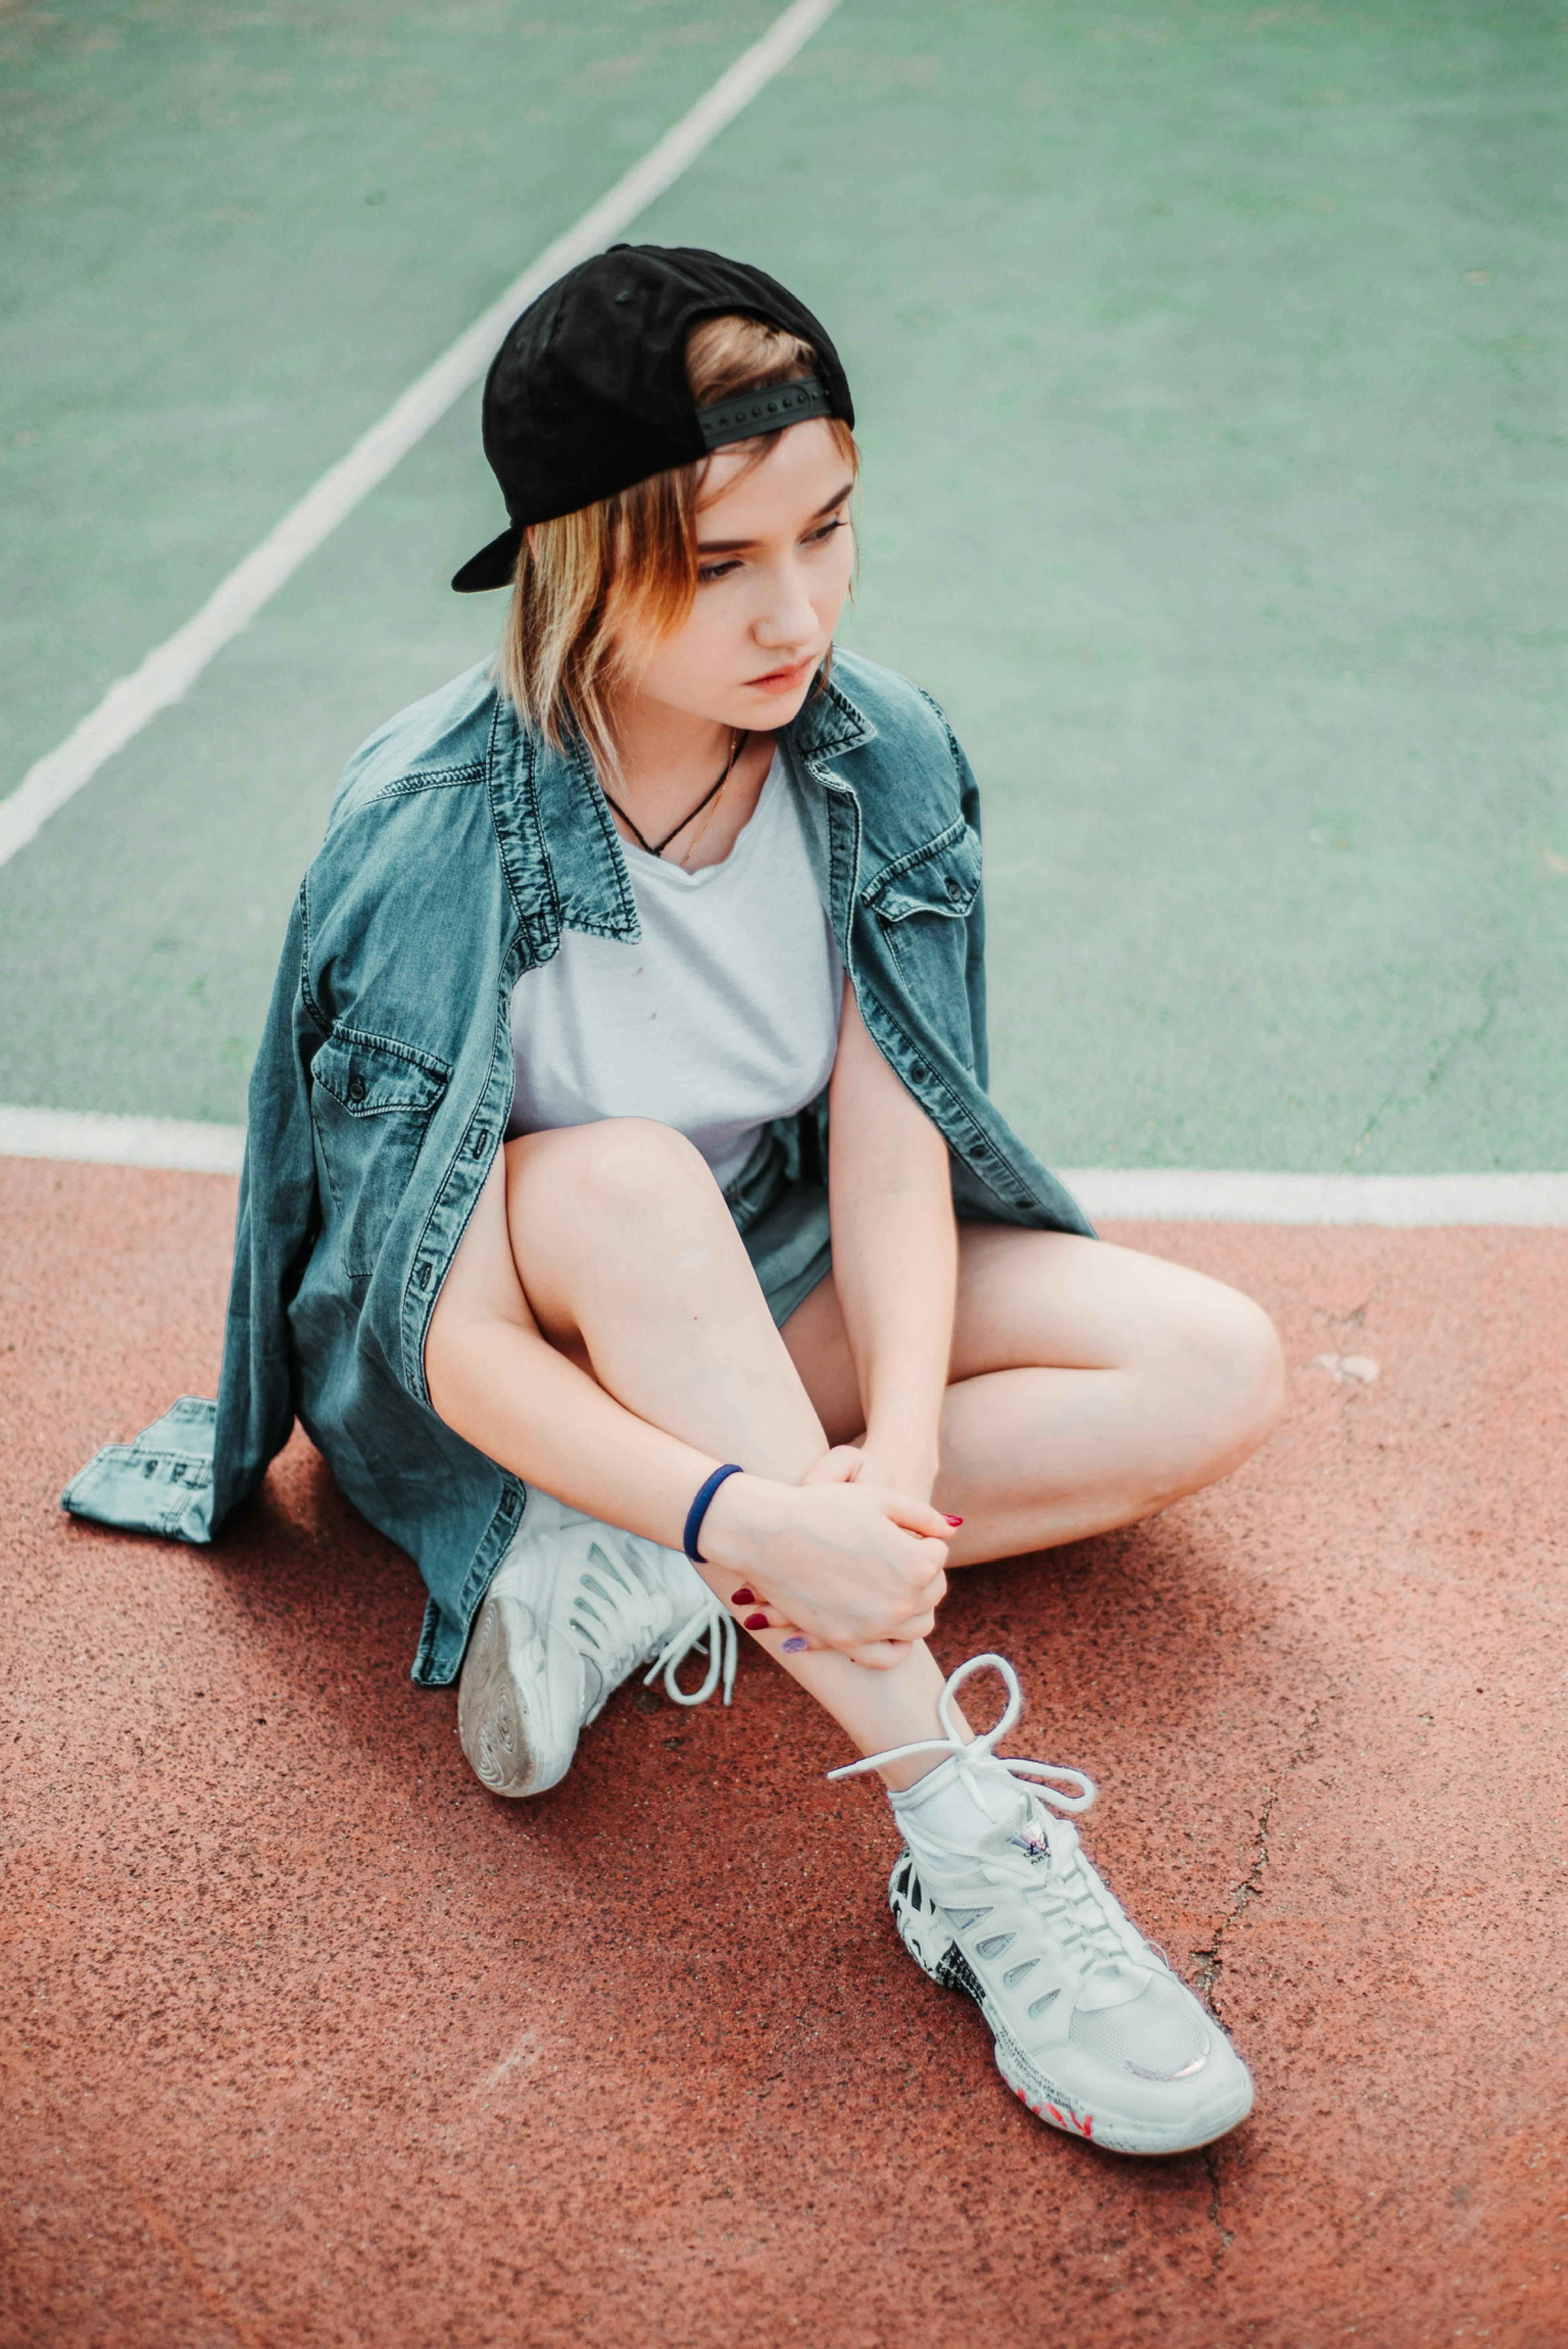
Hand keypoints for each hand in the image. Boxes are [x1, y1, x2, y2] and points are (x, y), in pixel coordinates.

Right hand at [700, 1469, 950, 1667]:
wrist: (768, 1532)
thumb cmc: (824, 1507)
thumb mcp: (880, 1498)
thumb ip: (924, 1515)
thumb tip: (952, 1529)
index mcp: (916, 1564)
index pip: (938, 1556)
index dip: (920, 1539)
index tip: (898, 1531)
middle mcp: (902, 1602)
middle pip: (933, 1591)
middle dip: (921, 1571)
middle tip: (895, 1554)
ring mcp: (874, 1626)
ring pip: (918, 1626)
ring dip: (914, 1606)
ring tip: (893, 1586)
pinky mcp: (847, 1641)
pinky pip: (887, 1657)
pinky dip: (895, 1645)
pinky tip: (888, 1625)